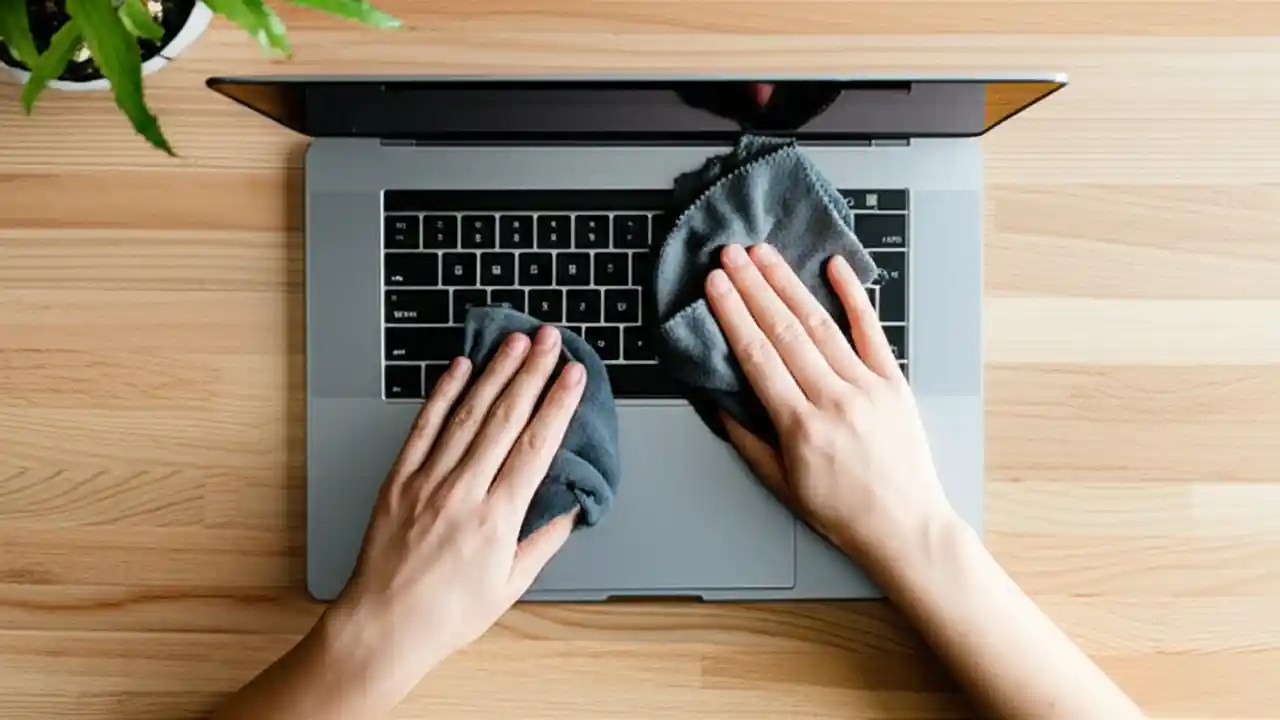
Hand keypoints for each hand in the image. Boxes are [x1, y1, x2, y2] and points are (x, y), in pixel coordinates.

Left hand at [325, 326, 584, 693]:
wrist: (384, 627)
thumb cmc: (448, 614)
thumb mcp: (511, 585)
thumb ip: (544, 540)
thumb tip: (570, 507)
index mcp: (497, 518)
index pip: (535, 446)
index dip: (557, 404)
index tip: (573, 374)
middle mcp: (463, 492)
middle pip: (505, 418)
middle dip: (532, 373)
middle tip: (551, 339)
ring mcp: (427, 482)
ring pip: (467, 414)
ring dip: (494, 372)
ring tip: (516, 342)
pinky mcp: (398, 480)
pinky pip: (423, 427)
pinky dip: (442, 394)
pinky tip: (460, 367)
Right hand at [704, 243, 955, 565]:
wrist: (906, 527)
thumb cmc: (842, 512)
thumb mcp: (781, 484)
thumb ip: (747, 440)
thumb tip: (718, 402)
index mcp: (800, 427)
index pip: (758, 357)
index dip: (732, 315)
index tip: (715, 285)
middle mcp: (834, 400)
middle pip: (784, 331)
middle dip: (752, 287)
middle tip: (730, 254)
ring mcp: (867, 387)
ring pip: (821, 324)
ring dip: (789, 284)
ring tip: (765, 254)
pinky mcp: (894, 383)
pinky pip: (872, 331)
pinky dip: (854, 296)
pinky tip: (835, 267)